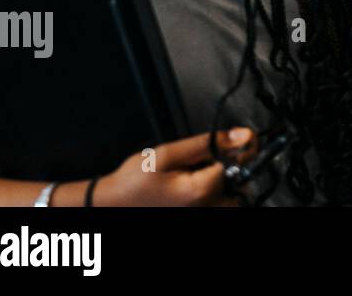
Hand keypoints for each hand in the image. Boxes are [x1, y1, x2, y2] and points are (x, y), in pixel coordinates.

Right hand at [91, 128, 255, 206]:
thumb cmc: (133, 181)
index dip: (233, 150)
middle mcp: (205, 209)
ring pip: (230, 198)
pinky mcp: (197, 216)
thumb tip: (242, 135)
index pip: (237, 166)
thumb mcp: (169, 153)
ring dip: (220, 183)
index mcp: (200, 192)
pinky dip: (210, 194)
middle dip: (228, 169)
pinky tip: (190, 186)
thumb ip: (208, 143)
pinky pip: (216, 205)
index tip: (229, 141)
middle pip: (239, 185)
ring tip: (192, 176)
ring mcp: (201, 215)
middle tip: (202, 162)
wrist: (110, 204)